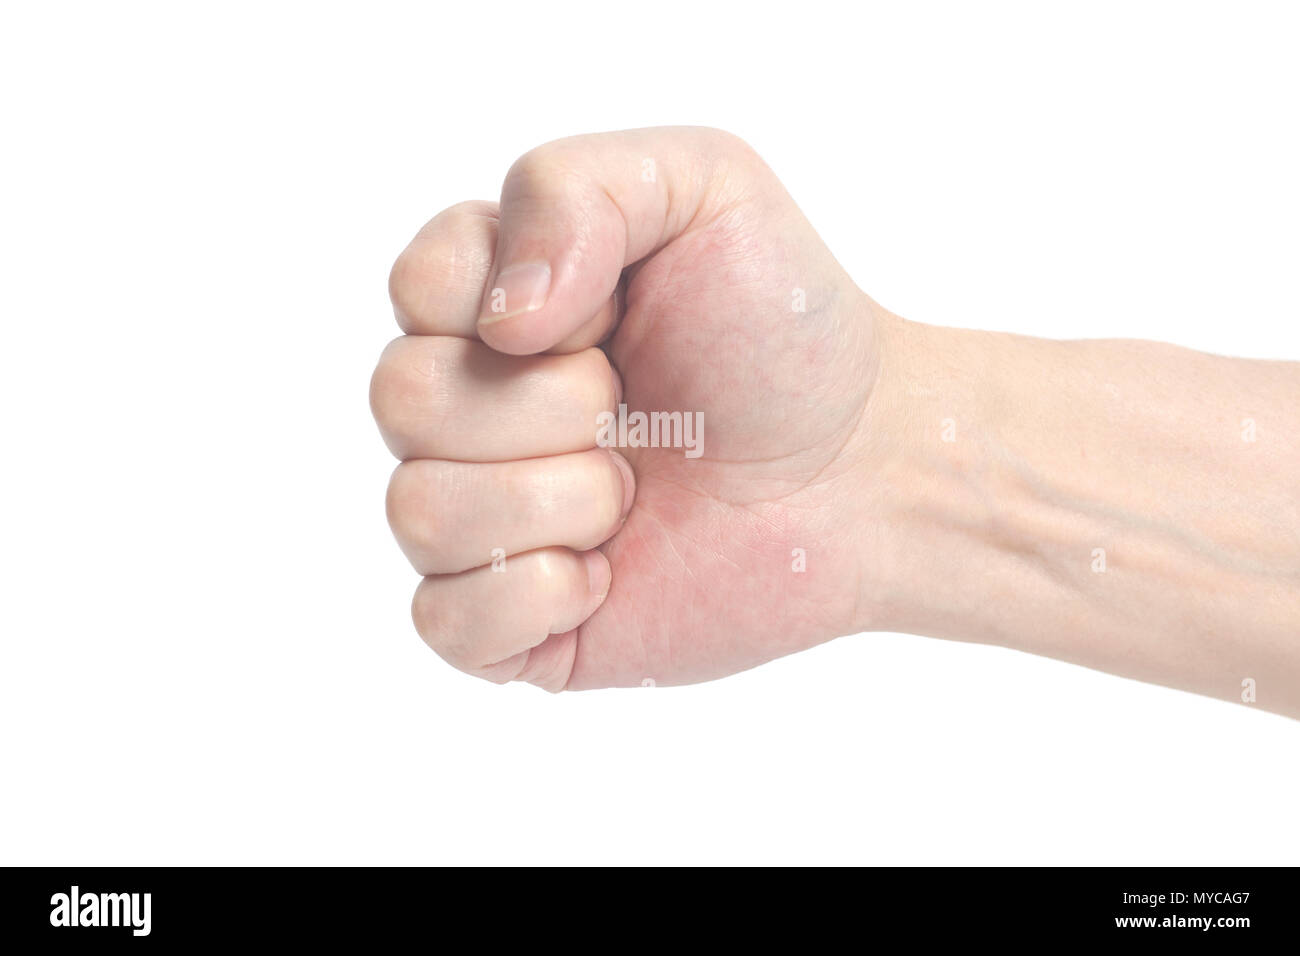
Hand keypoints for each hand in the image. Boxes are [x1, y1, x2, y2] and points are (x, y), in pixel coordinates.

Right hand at [371, 127, 882, 688]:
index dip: (516, 304)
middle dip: (549, 404)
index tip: (614, 313)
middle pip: (401, 397)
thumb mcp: (703, 186)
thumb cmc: (784, 328)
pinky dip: (533, 596)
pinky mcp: (513, 624)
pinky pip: (442, 621)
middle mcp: (474, 410)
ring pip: (418, 511)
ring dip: (555, 500)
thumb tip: (495, 322)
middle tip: (639, 410)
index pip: (416, 286)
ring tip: (635, 490)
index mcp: (499, 305)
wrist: (866, 469)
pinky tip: (608, 574)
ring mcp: (488, 519)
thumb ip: (572, 187)